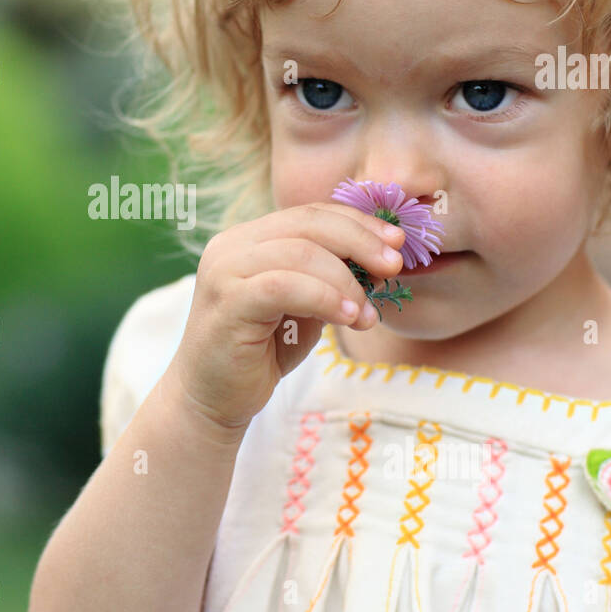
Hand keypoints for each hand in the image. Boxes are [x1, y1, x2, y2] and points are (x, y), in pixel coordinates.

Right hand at [165, 202, 406, 438]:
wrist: (214, 398)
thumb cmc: (262, 352)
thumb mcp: (305, 304)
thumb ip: (331, 276)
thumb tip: (382, 256)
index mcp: (249, 238)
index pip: (310, 213)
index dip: (357, 222)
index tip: (396, 243)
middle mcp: (231, 245)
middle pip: (307, 223)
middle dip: (359, 241)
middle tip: (394, 266)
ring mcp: (224, 271)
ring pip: (300, 253)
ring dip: (346, 281)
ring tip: (368, 315)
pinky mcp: (227, 302)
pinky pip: (285, 286)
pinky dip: (324, 298)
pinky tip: (348, 319)